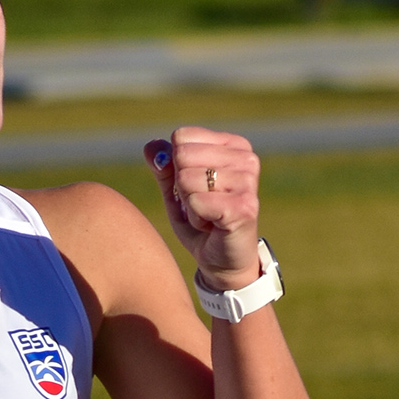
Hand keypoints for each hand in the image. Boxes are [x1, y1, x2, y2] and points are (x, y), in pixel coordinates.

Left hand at [144, 127, 261, 292]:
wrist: (223, 261)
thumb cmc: (202, 221)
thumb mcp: (176, 190)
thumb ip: (163, 166)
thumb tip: (151, 146)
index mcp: (233, 145)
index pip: (182, 137)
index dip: (178, 167)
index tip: (197, 188)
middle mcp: (246, 158)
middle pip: (182, 156)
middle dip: (182, 187)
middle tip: (202, 205)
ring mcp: (248, 181)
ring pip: (186, 179)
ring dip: (190, 205)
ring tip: (209, 216)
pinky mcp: (244, 206)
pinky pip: (196, 202)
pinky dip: (196, 219)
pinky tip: (213, 226)